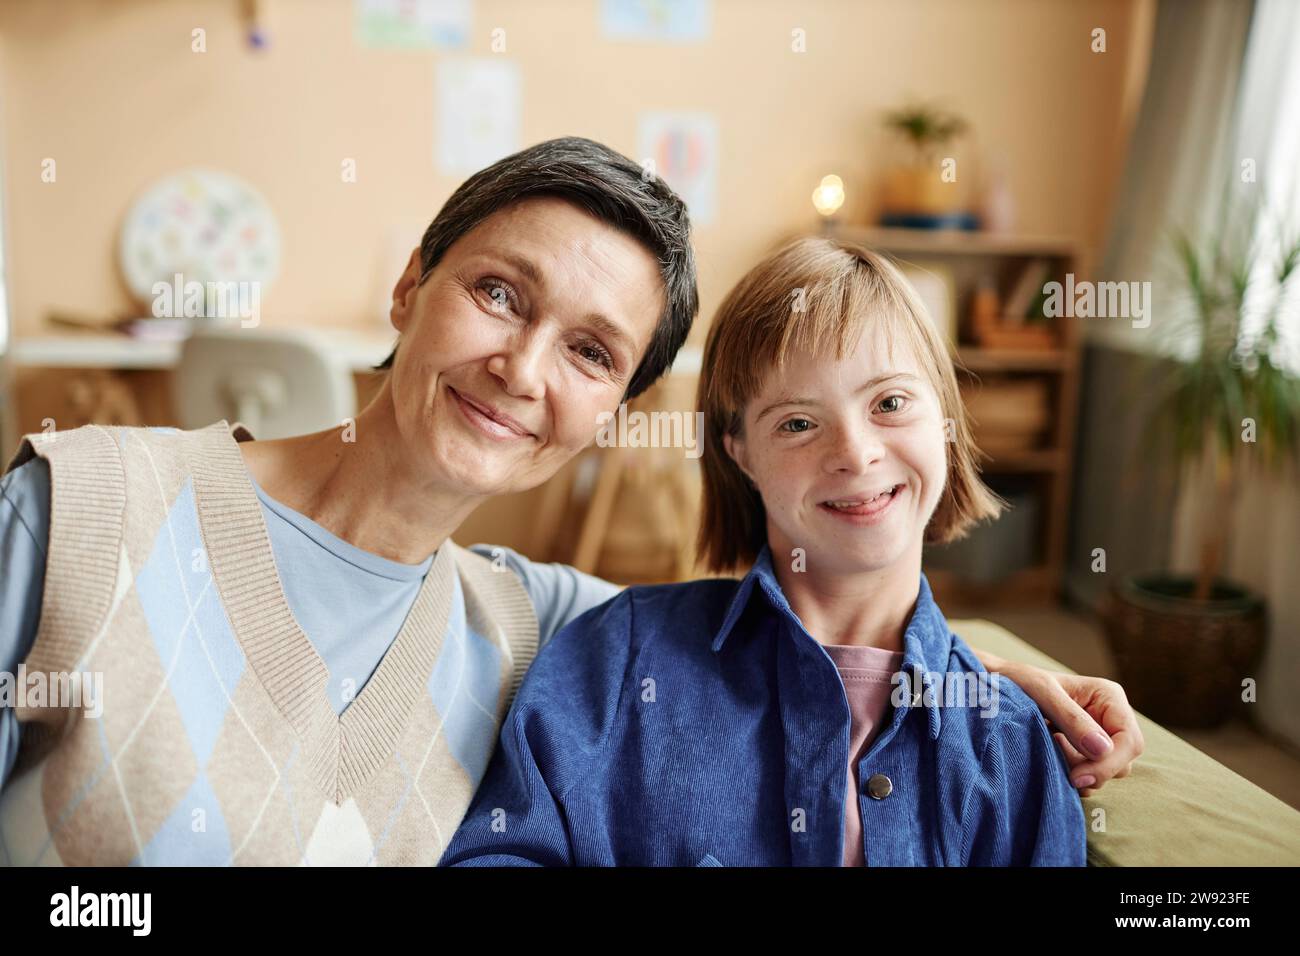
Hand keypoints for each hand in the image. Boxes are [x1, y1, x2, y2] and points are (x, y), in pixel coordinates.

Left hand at [979, 653, 1144, 795]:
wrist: (993, 689)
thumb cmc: (1016, 682)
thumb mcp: (1043, 694)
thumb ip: (1072, 719)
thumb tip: (1102, 749)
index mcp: (1108, 697)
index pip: (1129, 741)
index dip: (1109, 764)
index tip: (1077, 777)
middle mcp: (1109, 717)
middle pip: (1123, 761)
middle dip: (1095, 771)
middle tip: (1061, 766)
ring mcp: (1098, 735)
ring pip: (1109, 771)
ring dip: (1082, 772)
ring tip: (1051, 750)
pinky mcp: (1083, 751)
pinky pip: (1091, 775)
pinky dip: (1074, 775)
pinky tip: (1051, 757)